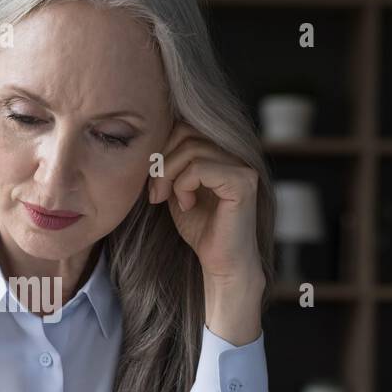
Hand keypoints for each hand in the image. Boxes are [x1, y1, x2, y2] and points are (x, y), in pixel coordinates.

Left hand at [148, 121, 263, 289]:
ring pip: (191, 149)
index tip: (153, 184)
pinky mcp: (243, 182)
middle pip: (185, 133)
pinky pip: (200, 168)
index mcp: (221, 152)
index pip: (183, 127)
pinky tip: (186, 205)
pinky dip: (183, 185)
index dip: (160, 150)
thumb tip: (149, 140)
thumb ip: (170, 164)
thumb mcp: (177, 189)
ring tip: (166, 199)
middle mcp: (236, 153)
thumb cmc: (201, 229)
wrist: (221, 263)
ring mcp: (242, 166)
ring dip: (168, 175)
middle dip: (161, 163)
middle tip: (155, 193)